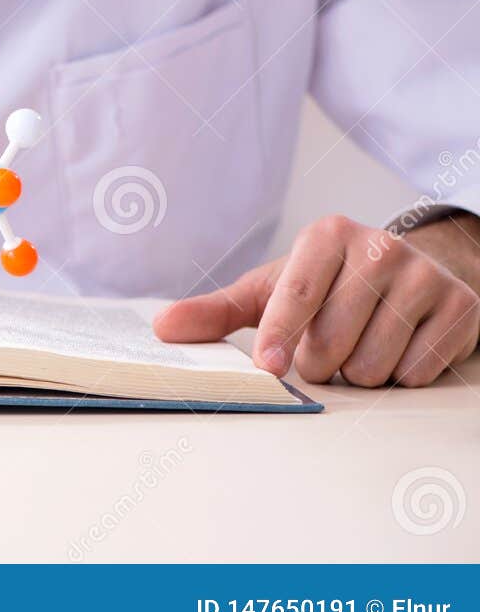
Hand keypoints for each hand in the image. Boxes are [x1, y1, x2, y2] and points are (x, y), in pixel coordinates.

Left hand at [154, 213, 479, 386]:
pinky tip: (397, 349)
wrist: (414, 271)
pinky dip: (399, 376)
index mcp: (327, 235)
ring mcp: (425, 276)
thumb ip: (217, 311)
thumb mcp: (272, 289)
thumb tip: (161, 328)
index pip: (295, 294)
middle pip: (332, 341)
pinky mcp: (461, 308)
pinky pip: (416, 372)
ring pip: (374, 364)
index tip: (267, 368)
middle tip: (326, 346)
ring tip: (362, 343)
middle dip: (320, 361)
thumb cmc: (330, 285)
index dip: (278, 336)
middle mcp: (379, 248)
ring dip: (359, 371)